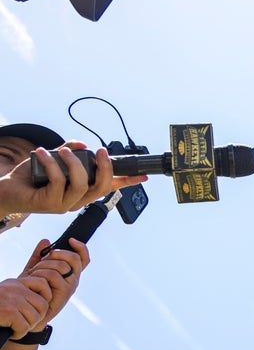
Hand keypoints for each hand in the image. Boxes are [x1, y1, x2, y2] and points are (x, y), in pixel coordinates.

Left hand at [0, 142, 145, 217]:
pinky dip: (51, 163)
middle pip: (101, 187)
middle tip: (98, 151)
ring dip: (73, 163)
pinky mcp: (49, 203)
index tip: (144, 175)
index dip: (128, 181)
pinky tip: (41, 153)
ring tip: (61, 151)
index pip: (110, 187)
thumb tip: (82, 144)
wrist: (5, 192)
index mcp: (82, 192)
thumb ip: (68, 152)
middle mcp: (77, 201)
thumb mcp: (52, 161)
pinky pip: (58, 180)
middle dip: (104, 167)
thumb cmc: (29, 179)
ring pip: (81, 184)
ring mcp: (64, 204)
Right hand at [0, 275, 49, 338]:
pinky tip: (11, 333)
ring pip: (34, 318)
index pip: (43, 287)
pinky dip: (19, 334)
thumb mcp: (5, 296)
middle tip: (24, 324)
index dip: (42, 303)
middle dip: (35, 318)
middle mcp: (15, 288)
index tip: (33, 311)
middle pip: (43, 306)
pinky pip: (24, 327)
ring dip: (26, 327)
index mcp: (15, 283)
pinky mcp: (8, 311)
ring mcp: (12, 299)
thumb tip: (44, 303)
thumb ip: (20, 297)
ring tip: (16, 328)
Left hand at [22, 238, 86, 327]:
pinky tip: (33, 280)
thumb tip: (46, 241)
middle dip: (57, 253)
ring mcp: (71, 286)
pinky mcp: (65, 292)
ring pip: (61, 265)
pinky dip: (40, 274)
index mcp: (70, 273)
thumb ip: (40, 256)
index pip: (83, 258)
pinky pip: (53, 275)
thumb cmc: (32, 291)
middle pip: (74, 258)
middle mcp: (74, 279)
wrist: (28, 311)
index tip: (70, 239)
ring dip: (43, 265)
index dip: (81, 247)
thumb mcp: (34, 270)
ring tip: (33, 273)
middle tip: (45, 258)